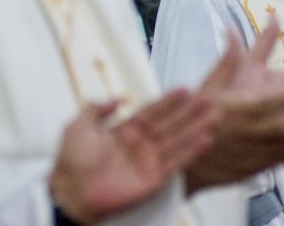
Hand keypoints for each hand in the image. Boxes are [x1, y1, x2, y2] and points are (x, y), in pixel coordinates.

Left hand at [50, 90, 216, 223]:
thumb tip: (118, 98)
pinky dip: (192, 152)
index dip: (168, 101)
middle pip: (171, 124)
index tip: (184, 89)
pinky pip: (177, 163)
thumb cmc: (70, 164)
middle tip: (207, 99)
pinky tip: (205, 140)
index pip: (153, 111)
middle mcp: (140, 144)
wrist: (70, 195)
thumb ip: (96, 108)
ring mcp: (148, 161)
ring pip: (178, 140)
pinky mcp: (154, 179)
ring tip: (213, 116)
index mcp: (125, 131)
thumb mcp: (78, 126)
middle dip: (189, 112)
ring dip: (196, 128)